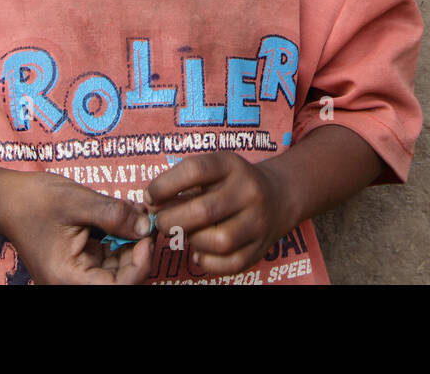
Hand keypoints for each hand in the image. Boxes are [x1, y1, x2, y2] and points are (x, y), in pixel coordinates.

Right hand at [0, 171, 154, 284]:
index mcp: (67, 277)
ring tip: (135, 214)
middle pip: (120, 281)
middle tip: (147, 222)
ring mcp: (76, 274)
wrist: (7, 198)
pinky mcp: (80, 261)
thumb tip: (146, 227)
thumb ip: (114, 215)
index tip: (147, 237)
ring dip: (131, 244)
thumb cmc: (35, 200)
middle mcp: (71, 282)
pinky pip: (109, 258)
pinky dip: (121, 239)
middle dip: (138, 252)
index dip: (141, 265)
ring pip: (118, 269)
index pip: (118, 287)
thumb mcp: (78, 201)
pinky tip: (125, 217)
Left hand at [146, 152, 296, 275]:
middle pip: (204, 211)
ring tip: (186, 235)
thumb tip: (153, 206)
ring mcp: (258, 220)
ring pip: (219, 241)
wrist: (279, 195)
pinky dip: (208, 262)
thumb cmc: (232, 183)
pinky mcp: (261, 247)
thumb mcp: (213, 170)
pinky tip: (200, 252)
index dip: (164, 185)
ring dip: (193, 241)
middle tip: (162, 223)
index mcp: (231, 165)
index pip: (194, 170)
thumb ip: (183, 184)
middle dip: (172, 220)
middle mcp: (249, 191)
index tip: (150, 196)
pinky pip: (230, 264)